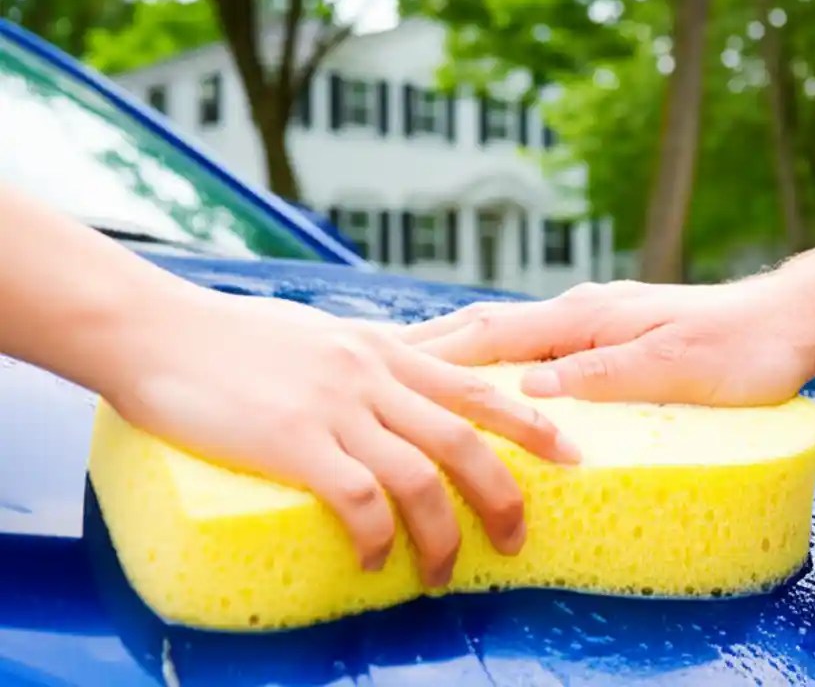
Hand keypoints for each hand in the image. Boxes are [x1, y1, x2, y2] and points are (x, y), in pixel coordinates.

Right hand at [94, 287, 578, 587]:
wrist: (155, 329)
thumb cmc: (235, 337)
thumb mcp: (322, 335)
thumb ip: (369, 359)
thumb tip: (403, 381)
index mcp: (383, 351)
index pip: (476, 385)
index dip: (531, 422)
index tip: (570, 452)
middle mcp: (371, 375)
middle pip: (465, 436)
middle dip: (502, 492)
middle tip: (517, 537)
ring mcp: (334, 406)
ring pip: (420, 474)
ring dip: (440, 533)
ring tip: (439, 575)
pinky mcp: (292, 439)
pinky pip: (356, 497)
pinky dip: (374, 536)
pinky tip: (371, 560)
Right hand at [400, 278, 814, 405]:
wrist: (789, 323)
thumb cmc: (740, 350)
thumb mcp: (674, 369)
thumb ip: (602, 377)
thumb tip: (525, 392)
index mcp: (585, 318)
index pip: (491, 336)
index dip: (432, 355)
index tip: (378, 367)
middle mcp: (579, 315)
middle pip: (485, 330)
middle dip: (426, 350)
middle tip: (365, 368)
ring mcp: (592, 324)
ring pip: (505, 339)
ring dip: (455, 355)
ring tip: (405, 379)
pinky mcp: (609, 340)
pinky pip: (533, 351)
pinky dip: (493, 364)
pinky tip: (482, 385)